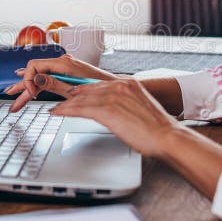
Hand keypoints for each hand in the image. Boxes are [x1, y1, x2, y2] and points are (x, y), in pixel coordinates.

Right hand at [4, 54, 117, 111]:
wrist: (117, 88)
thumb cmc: (101, 90)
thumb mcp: (73, 91)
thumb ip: (53, 83)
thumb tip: (36, 79)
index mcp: (63, 64)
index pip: (34, 66)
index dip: (28, 80)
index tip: (31, 94)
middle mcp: (63, 63)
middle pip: (36, 72)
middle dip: (22, 85)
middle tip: (9, 95)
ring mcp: (66, 68)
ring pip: (42, 76)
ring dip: (29, 87)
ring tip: (15, 96)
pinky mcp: (70, 74)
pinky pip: (50, 78)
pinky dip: (39, 84)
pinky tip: (31, 86)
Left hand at [50, 78, 182, 157]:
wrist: (166, 137)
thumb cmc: (156, 129)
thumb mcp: (139, 108)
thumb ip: (125, 104)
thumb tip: (113, 110)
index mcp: (129, 83)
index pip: (99, 84)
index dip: (82, 89)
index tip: (72, 93)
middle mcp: (120, 85)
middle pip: (88, 89)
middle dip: (71, 95)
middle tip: (59, 100)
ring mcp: (114, 96)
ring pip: (82, 98)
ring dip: (65, 104)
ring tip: (55, 109)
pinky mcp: (108, 110)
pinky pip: (81, 108)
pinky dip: (67, 110)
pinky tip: (58, 112)